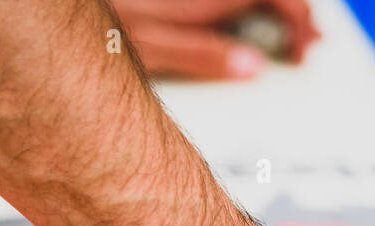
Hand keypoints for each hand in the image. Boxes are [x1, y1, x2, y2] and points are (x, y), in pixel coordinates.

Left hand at [111, 0, 319, 78]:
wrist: (65, 7)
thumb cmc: (104, 19)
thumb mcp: (152, 45)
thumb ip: (202, 56)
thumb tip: (252, 68)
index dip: (300, 21)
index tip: (303, 52)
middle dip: (296, 12)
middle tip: (309, 43)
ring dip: (275, 6)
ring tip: (291, 30)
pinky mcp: (185, 4)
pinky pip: (228, 3)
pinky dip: (250, 6)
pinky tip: (250, 21)